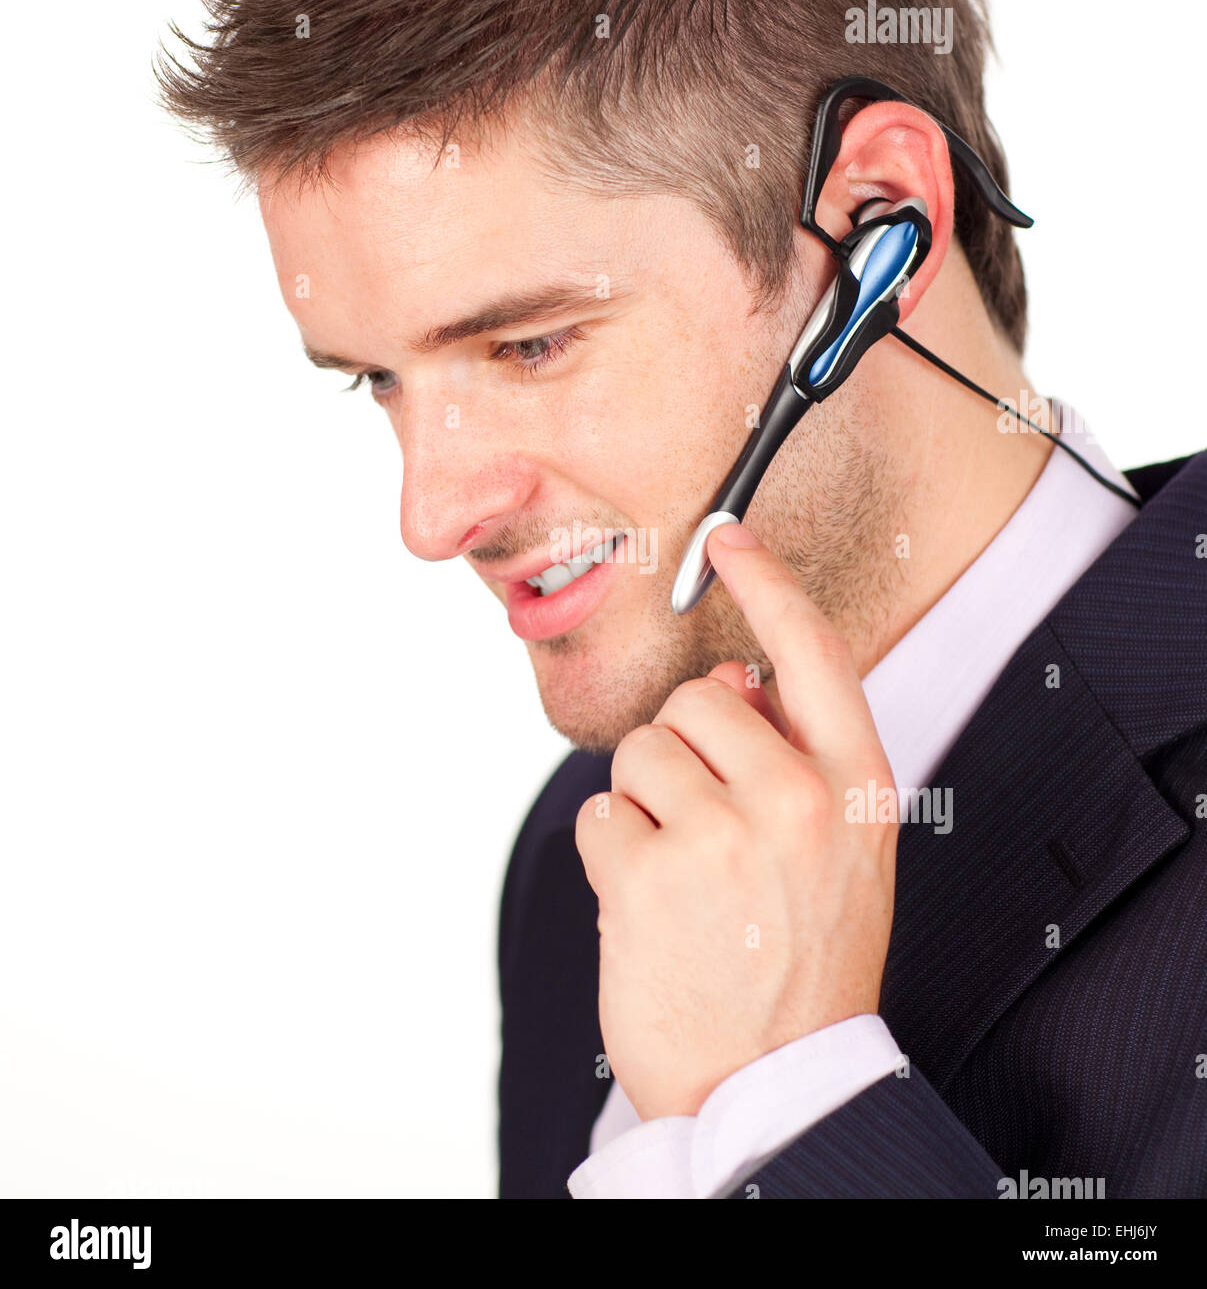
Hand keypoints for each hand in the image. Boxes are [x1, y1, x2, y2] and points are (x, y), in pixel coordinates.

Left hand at [575, 522, 898, 1120]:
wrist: (774, 1084)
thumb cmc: (803, 960)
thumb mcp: (838, 853)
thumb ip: (796, 758)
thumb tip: (729, 680)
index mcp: (853, 787)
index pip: (812, 652)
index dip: (769, 583)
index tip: (731, 536)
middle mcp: (797, 801)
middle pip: (697, 701)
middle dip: (682, 751)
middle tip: (703, 829)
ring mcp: (723, 838)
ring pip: (638, 753)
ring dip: (644, 806)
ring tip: (682, 877)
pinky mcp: (649, 878)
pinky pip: (600, 814)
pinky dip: (613, 853)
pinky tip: (649, 906)